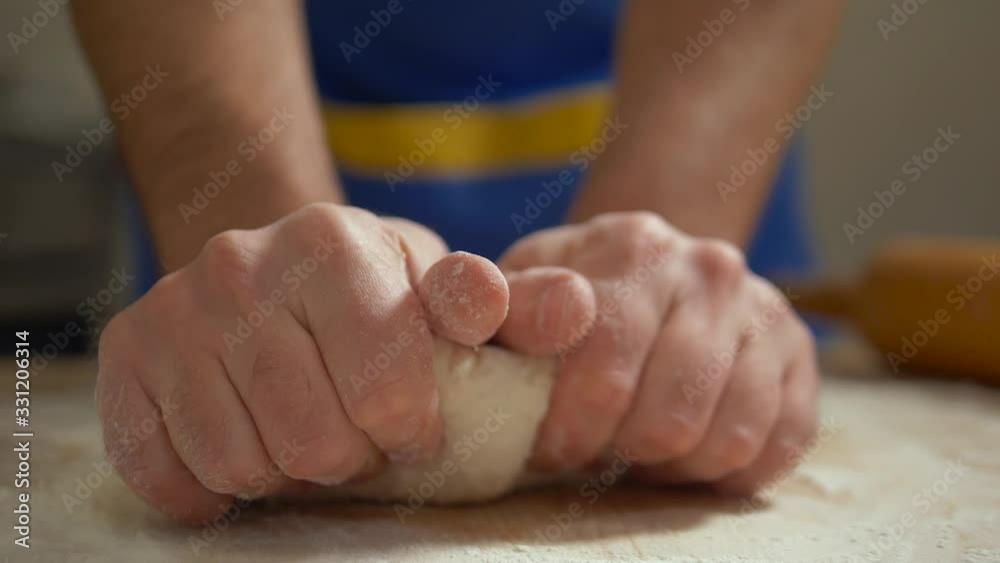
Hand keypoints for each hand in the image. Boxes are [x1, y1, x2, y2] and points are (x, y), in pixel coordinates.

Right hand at [96, 204, 509, 520]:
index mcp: (336, 242)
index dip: (410, 428)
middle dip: (350, 455)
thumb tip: (578, 310)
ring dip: (287, 471)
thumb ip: (517, 309)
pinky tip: (243, 442)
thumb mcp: (447, 298)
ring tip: (301, 431)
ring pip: (244, 465)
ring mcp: (174, 312)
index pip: (389, 387)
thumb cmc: (376, 301)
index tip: (413, 423)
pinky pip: (172, 476)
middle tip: (352, 430)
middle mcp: (243, 264)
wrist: (268, 275)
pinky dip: (216, 486)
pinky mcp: (124, 361)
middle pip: (316, 441)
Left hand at [494, 211, 817, 493]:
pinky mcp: (799, 352)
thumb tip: (486, 306)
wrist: (654, 268)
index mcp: (633, 248)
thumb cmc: (574, 295)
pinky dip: (730, 470)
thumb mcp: (524, 288)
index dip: (572, 430)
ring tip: (638, 446)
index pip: (606, 367)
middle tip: (596, 449)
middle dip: (620, 454)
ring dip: (672, 466)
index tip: (550, 447)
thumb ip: (499, 303)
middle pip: (669, 419)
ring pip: (727, 440)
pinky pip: (780, 444)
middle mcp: (710, 270)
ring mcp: (763, 309)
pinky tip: (688, 451)